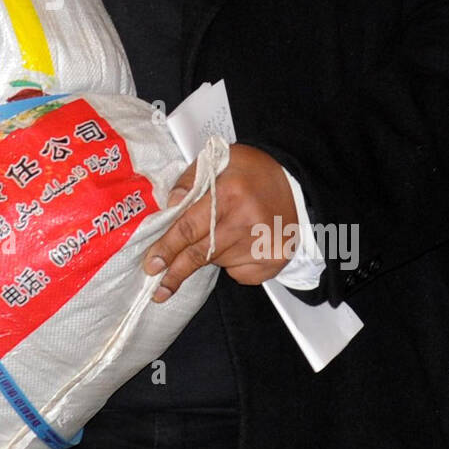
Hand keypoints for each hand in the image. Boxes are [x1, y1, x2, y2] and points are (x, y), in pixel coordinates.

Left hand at [143, 144, 295, 300]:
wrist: (296, 182)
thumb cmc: (253, 171)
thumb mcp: (219, 160)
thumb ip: (191, 180)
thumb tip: (169, 207)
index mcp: (230, 194)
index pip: (189, 228)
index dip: (167, 248)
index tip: (151, 264)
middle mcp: (247, 222)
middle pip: (201, 254)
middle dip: (176, 272)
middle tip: (158, 289)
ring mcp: (263, 245)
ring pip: (219, 263)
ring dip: (209, 255)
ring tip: (223, 233)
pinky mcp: (274, 261)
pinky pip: (239, 272)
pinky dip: (232, 263)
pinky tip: (241, 243)